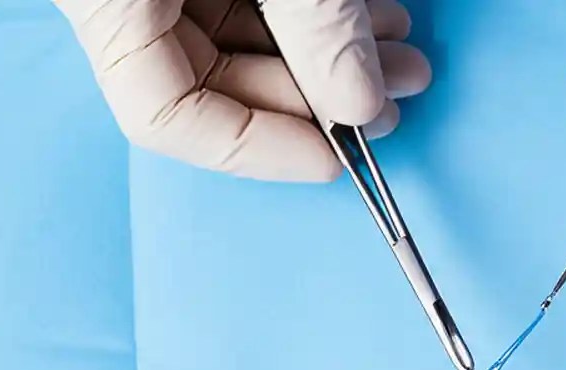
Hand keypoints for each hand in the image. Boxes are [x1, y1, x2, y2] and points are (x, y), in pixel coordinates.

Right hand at [54, 0, 431, 181]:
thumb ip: (314, 19)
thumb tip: (360, 100)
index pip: (163, 114)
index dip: (257, 148)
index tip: (335, 157)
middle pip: (216, 81)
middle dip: (320, 94)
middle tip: (396, 97)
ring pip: (242, 37)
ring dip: (331, 55)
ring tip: (402, 54)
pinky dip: (312, 16)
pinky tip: (372, 18)